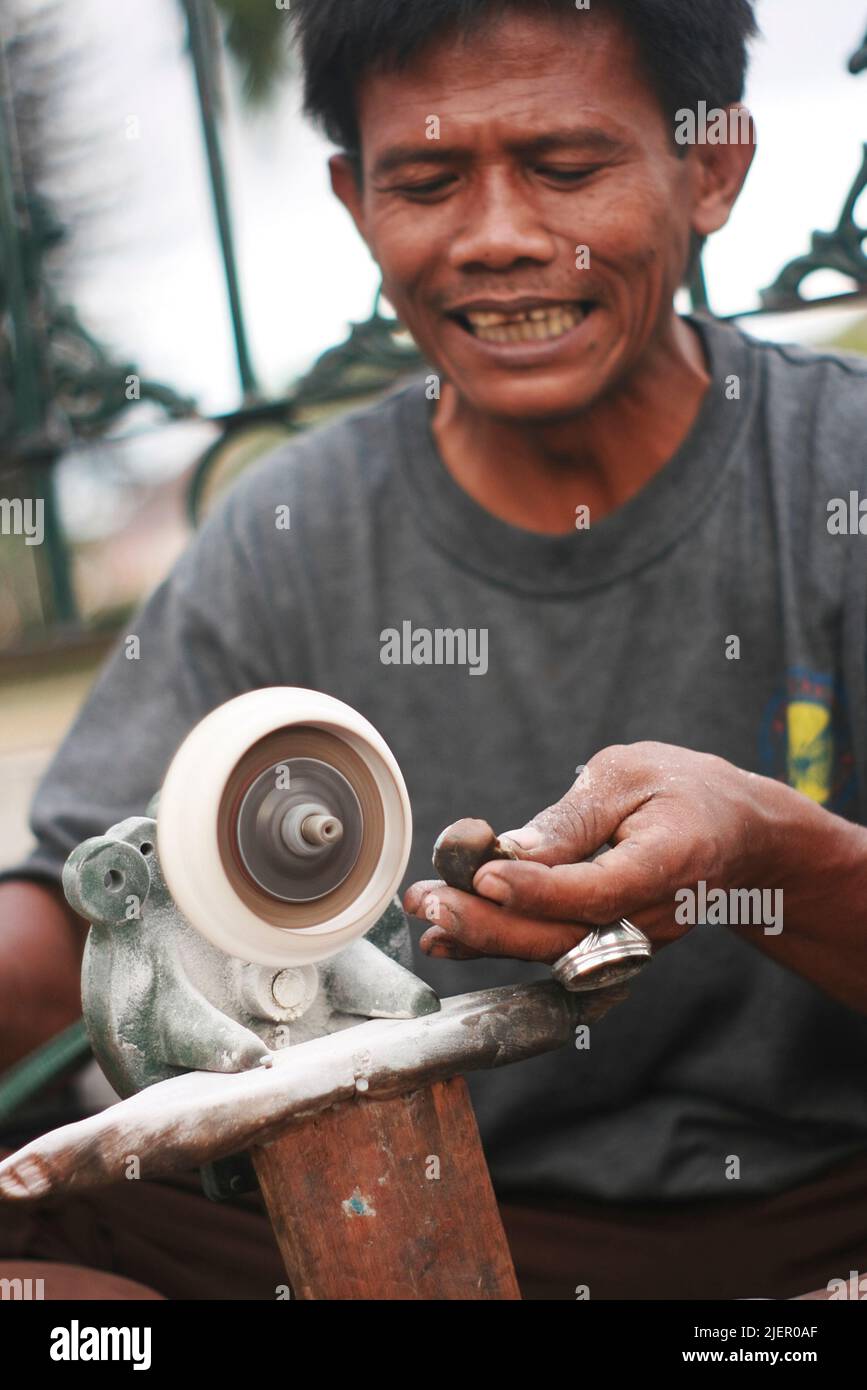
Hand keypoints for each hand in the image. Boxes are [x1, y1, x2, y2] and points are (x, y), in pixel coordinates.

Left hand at [404, 742, 779, 963]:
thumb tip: (511, 850)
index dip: (539, 889)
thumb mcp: (631, 775)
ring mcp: (631, 939)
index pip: (597, 890)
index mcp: (669, 863)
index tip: (484, 875)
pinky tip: (447, 935)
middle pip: (563, 935)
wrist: (736, 835)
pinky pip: (551, 949)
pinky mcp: (608, 944)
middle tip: (425, 898)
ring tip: (422, 909)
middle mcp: (651, 917)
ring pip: (550, 950)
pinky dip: (498, 942)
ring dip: (480, 934)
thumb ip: (575, 818)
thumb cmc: (684, 791)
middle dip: (487, 922)